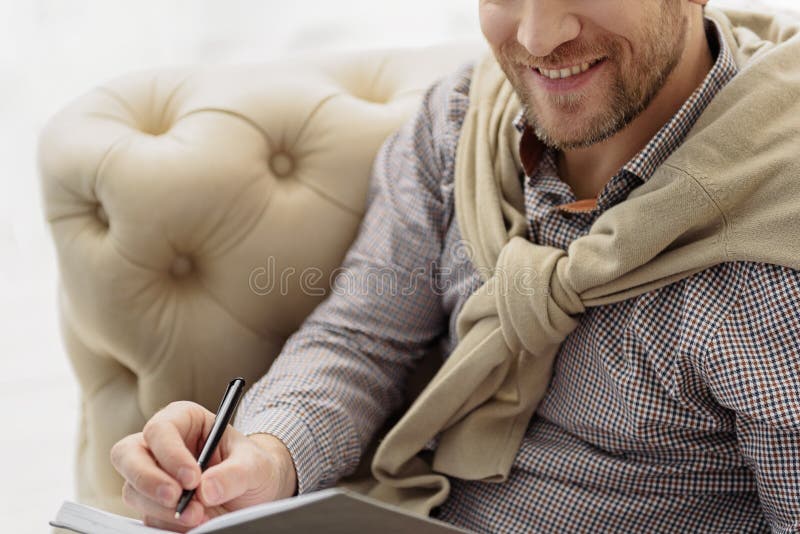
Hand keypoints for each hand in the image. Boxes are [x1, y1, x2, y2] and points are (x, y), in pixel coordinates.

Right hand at [110, 401, 296, 531]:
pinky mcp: (154, 505)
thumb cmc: (253, 467)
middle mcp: (161, 445)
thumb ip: (235, 473)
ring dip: (160, 507)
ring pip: (132, 489)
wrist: (255, 493)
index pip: (160, 429)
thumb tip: (207, 489)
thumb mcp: (255, 465)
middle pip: (128, 454)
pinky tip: (191, 524)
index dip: (170, 453)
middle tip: (176, 499)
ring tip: (198, 516)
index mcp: (184, 419)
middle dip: (149, 480)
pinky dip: (165, 523)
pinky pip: (146, 515)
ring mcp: (153, 475)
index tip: (192, 478)